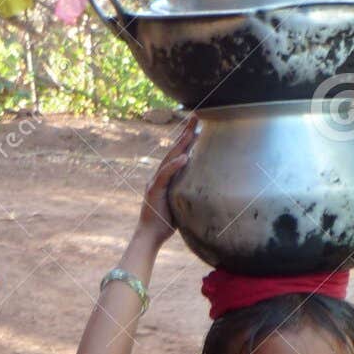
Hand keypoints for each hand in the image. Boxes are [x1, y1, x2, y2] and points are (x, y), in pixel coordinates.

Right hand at [138, 115, 197, 243]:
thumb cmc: (166, 222)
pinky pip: (165, 176)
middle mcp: (160, 175)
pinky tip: (185, 157)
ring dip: (181, 145)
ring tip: (193, 132)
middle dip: (185, 134)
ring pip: (170, 159)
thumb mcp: (181, 203)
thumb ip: (188, 191)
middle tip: (196, 118)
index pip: (179, 154)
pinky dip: (175, 166)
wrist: (150, 236)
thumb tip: (204, 187)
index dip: (188, 140)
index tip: (199, 127)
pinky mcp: (154, 190)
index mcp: (167, 177)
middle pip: (174, 150)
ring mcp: (156, 181)